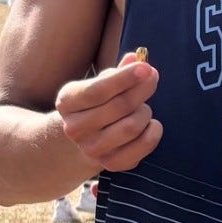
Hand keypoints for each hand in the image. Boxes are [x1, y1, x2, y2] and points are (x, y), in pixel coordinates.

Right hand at [55, 51, 159, 171]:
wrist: (81, 139)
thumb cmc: (95, 103)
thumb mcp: (98, 84)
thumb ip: (117, 72)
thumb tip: (136, 58)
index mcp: (67, 102)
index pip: (98, 91)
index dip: (125, 78)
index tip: (146, 67)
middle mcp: (74, 128)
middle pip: (119, 107)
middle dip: (142, 89)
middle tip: (153, 78)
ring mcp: (92, 149)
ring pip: (132, 126)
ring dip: (145, 111)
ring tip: (143, 107)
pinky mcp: (111, 164)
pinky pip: (143, 146)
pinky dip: (154, 131)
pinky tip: (151, 124)